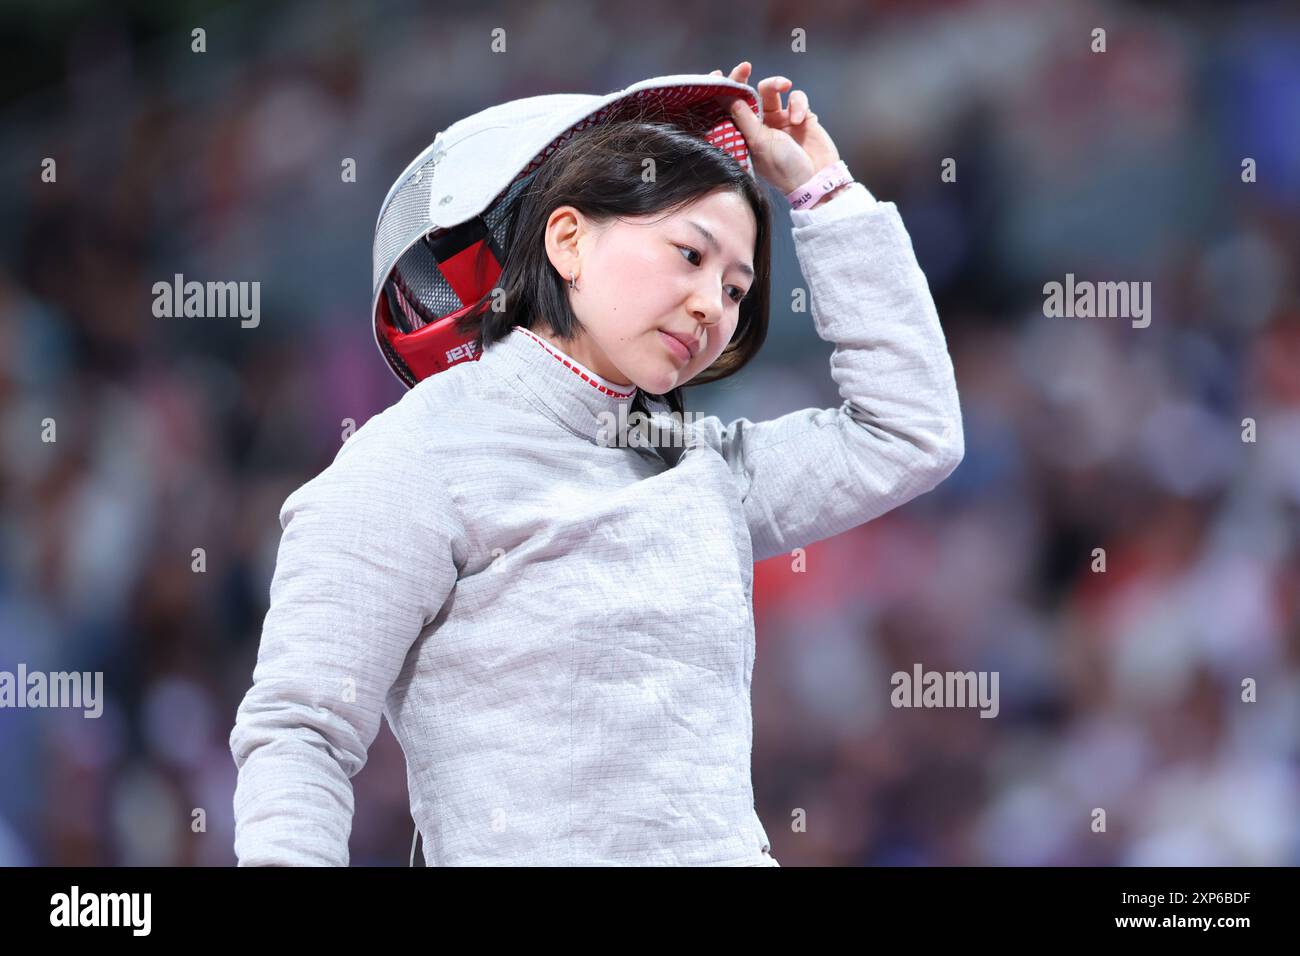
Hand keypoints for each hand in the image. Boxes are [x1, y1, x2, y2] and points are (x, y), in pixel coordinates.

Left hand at [709, 62, 841, 195]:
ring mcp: (781, 119)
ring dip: (776, 84)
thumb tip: (728, 96)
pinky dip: (798, 104)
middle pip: (749, 93)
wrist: (816, 179)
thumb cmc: (783, 168)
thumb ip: (744, 118)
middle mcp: (761, 125)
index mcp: (746, 133)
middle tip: (745, 67)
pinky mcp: (801, 115)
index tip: (717, 75)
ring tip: (784, 86)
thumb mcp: (759, 143)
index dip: (723, 91)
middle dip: (746, 78)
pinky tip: (799, 120)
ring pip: (772, 89)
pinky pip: (797, 97)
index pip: (730, 108)